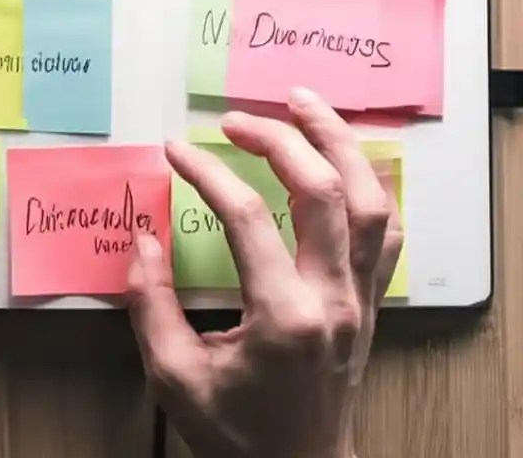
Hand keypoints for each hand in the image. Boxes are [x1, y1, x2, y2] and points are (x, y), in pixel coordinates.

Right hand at [128, 88, 402, 457]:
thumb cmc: (233, 432)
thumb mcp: (173, 375)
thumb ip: (151, 303)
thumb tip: (142, 238)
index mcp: (284, 317)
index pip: (246, 217)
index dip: (206, 173)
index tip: (174, 151)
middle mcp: (333, 300)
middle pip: (323, 191)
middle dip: (280, 140)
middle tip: (236, 118)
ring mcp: (360, 300)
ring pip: (372, 200)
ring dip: (340, 144)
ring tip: (306, 105)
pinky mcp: (369, 304)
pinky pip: (386, 231)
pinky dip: (370, 186)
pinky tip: (344, 162)